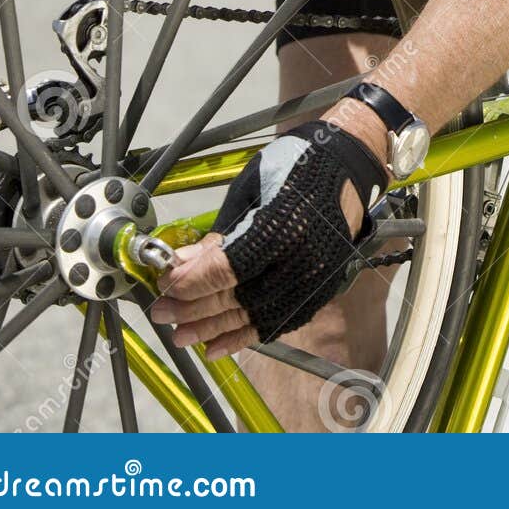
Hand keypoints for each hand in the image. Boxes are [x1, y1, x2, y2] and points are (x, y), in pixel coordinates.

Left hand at [150, 121, 385, 356]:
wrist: (346, 164)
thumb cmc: (295, 166)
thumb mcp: (249, 191)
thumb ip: (218, 234)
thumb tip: (182, 263)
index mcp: (281, 228)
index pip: (224, 271)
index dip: (189, 283)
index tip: (164, 284)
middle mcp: (300, 260)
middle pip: (236, 298)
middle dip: (193, 308)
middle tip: (162, 312)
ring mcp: (313, 279)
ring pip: (254, 317)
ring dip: (213, 329)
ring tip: (182, 335)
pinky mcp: (320, 289)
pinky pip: (277, 323)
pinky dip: (245, 336)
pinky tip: (218, 345)